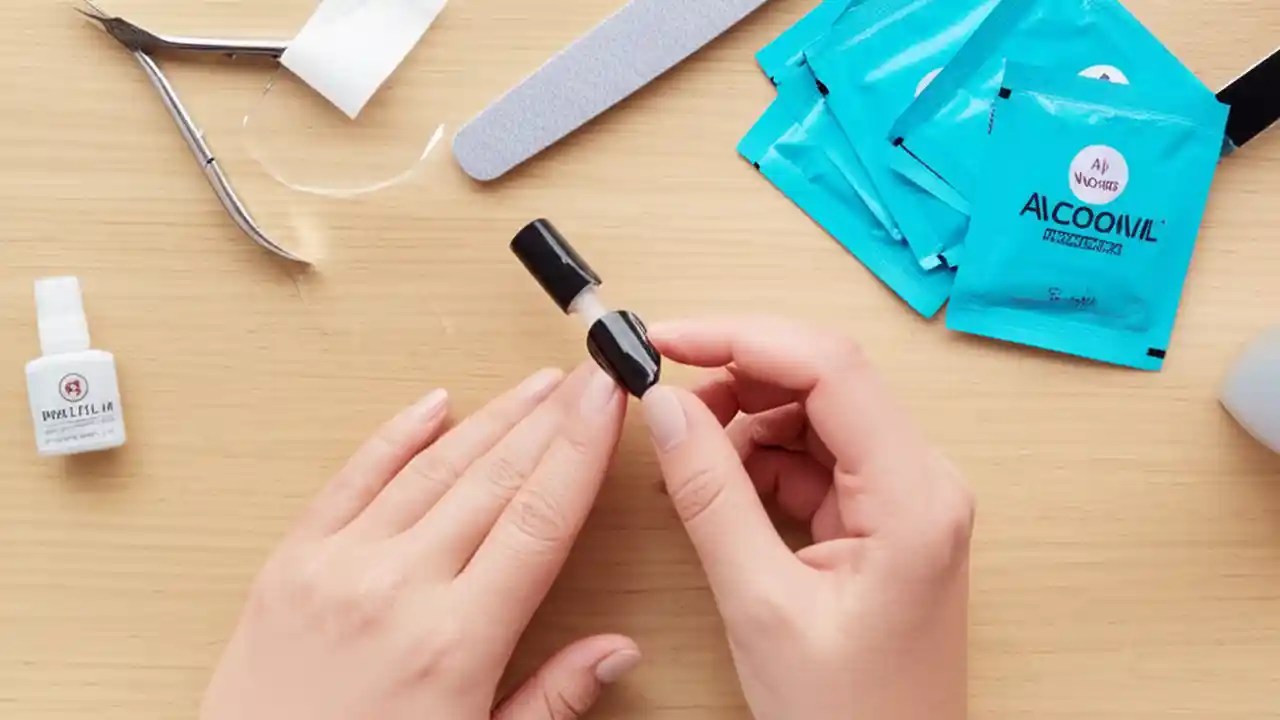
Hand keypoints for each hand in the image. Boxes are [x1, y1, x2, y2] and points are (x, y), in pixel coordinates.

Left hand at [202, 363, 638, 719]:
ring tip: (537, 385)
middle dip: (551, 418)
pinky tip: (434, 404)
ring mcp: (338, 566)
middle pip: (495, 480)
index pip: (540, 519)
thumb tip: (620, 649)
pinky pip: (351, 479)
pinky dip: (396, 436)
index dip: (581, 450)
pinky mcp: (289, 563)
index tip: (610, 400)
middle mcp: (398, 588)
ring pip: (432, 469)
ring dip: (492, 418)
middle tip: (588, 374)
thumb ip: (553, 699)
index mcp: (456, 642)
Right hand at [640, 318, 973, 719]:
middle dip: (736, 377)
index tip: (666, 339)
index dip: (740, 336)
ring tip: (685, 462)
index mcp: (913, 496)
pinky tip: (715, 489)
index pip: (829, 367)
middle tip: (661, 396)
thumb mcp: (762, 606)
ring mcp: (904, 498)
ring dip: (742, 422)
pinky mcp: (881, 518)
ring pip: (813, 415)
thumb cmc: (848, 716)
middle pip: (823, 380)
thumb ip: (711, 496)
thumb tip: (665, 408)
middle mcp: (922, 481)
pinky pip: (813, 458)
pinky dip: (757, 462)